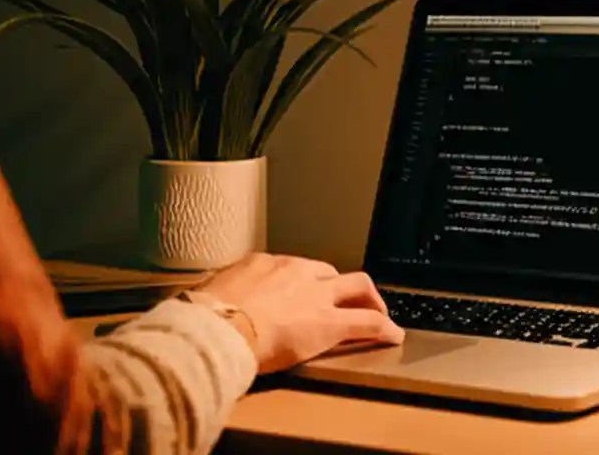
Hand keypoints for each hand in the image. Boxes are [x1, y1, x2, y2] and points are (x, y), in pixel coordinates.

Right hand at [197, 252, 403, 373]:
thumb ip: (217, 295)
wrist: (218, 329)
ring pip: (358, 286)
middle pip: (330, 272)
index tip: (302, 294)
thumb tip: (205, 302)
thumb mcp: (208, 295)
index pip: (293, 269)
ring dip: (371, 299)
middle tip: (345, 301)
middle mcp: (296, 272)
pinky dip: (384, 327)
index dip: (303, 283)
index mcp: (264, 263)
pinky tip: (392, 335)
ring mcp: (317, 296)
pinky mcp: (331, 323)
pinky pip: (368, 322)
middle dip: (339, 286)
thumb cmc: (206, 317)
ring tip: (378, 313)